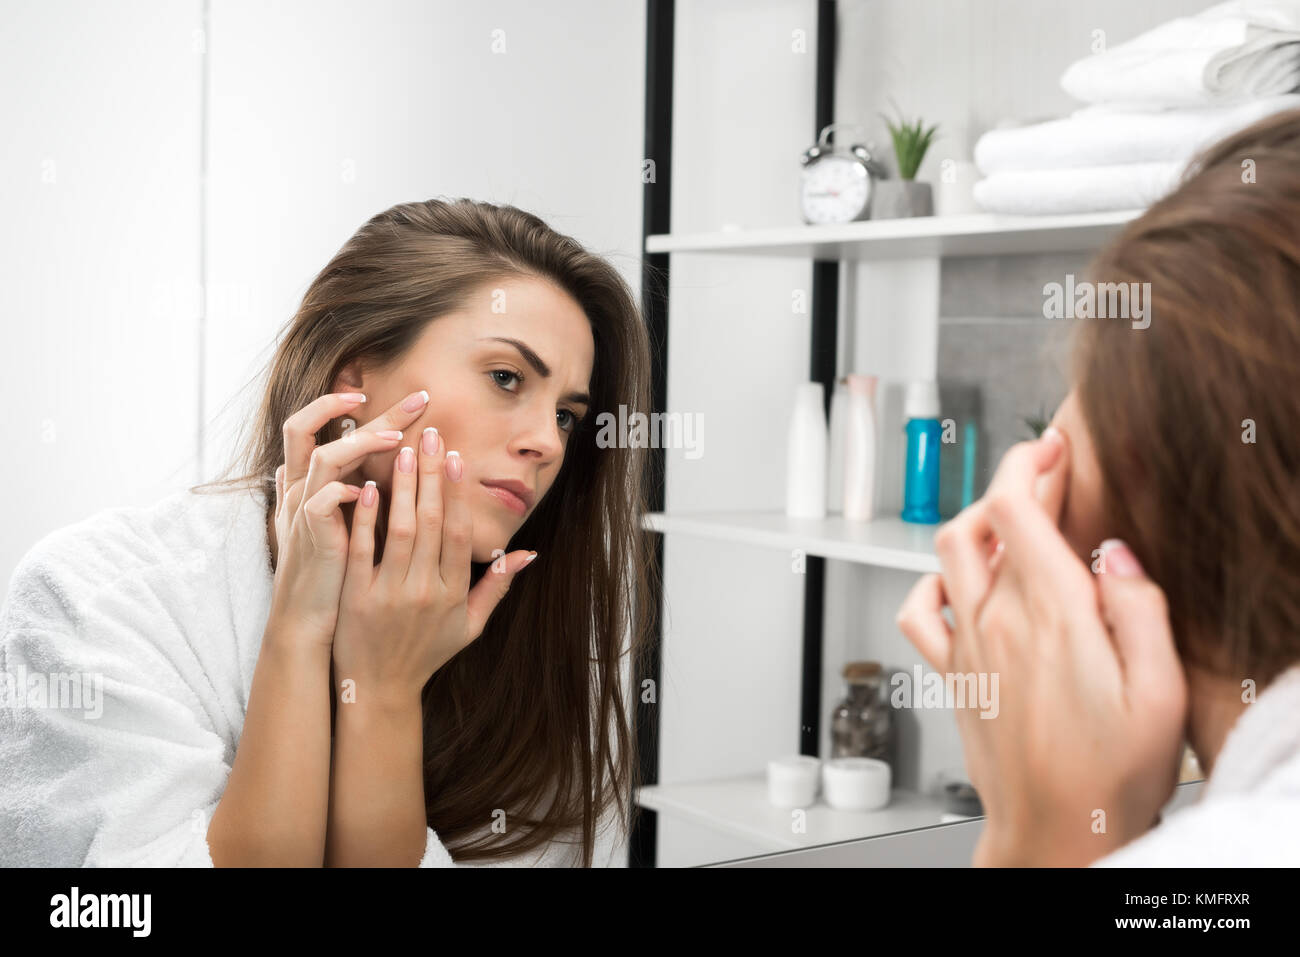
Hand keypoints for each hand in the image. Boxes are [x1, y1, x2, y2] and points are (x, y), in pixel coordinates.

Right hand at [267, 390, 431, 647]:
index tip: (389, 397)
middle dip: (359, 408)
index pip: (312, 425)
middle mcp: (297, 488)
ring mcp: (300, 511)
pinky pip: (321, 502)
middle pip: (311, 427)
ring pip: (323, 458)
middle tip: (418, 397)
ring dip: (363, 444)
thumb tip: (362, 472)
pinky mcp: (311, 538)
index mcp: (306, 482)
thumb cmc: (328, 574)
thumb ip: (346, 495)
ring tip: (400, 438)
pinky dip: (346, 492)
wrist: (308, 621)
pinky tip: (374, 491)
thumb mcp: (336, 527)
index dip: (337, 403)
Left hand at [332, 420, 537, 704]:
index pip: (458, 534)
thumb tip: (528, 553)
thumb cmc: (426, 653)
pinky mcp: (356, 597)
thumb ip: (497, 586)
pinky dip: (365, 518)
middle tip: (431, 435)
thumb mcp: (471, 626)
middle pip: (432, 523)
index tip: (457, 458)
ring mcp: (389, 594)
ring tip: (404, 449)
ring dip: (404, 487)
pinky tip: (367, 487)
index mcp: (453, 593)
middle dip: (432, 476)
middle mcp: (425, 591)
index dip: (458, 494)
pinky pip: (362, 550)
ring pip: (400, 530)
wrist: (379, 688)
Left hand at [895, 429, 1187, 865]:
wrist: (1054, 833)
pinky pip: (919, 611)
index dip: (1028, 462)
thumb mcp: (1159, 691)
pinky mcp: (953, 674)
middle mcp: (996, 622)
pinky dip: (933, 582)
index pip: (1014, 507)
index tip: (1051, 447)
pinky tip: (959, 584)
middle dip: (1011, 483)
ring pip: (946, 554)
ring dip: (974, 523)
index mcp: (1050, 615)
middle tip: (1046, 476)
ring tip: (1011, 522)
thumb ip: (1139, 608)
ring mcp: (967, 647)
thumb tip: (1113, 552)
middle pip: (981, 521)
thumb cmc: (1110, 774)